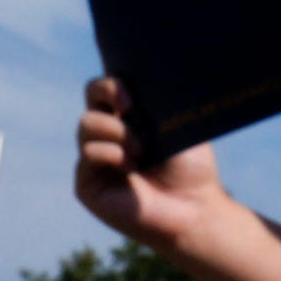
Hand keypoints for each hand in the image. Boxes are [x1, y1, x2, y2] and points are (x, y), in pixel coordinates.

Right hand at [73, 76, 227, 250]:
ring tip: (142, 150)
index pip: (107, 87)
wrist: (194, 207)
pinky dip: (111, 155)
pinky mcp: (87, 183)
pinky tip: (130, 167)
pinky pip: (88, 154)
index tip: (132, 95)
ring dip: (118, 132)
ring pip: (87, 124)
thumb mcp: (180, 125)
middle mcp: (108, 134)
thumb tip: (147, 73)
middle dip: (108, 92)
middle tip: (131, 106)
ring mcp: (95, 158)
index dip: (112, 83)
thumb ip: (158, 101)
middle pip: (91, 95)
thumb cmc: (191, 168)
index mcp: (128, 116)